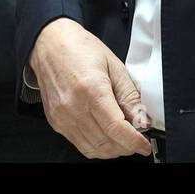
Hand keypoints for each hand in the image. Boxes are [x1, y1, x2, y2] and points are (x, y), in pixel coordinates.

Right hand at [29, 18, 151, 158]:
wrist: (49, 43)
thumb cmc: (80, 49)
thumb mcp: (114, 66)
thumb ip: (129, 96)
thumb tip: (142, 121)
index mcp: (91, 90)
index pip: (116, 129)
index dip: (134, 142)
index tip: (145, 145)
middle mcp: (73, 107)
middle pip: (106, 143)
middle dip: (126, 146)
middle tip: (137, 139)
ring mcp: (62, 117)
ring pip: (94, 149)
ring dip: (112, 149)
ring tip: (123, 138)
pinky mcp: (56, 122)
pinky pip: (80, 145)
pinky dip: (97, 147)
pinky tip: (105, 136)